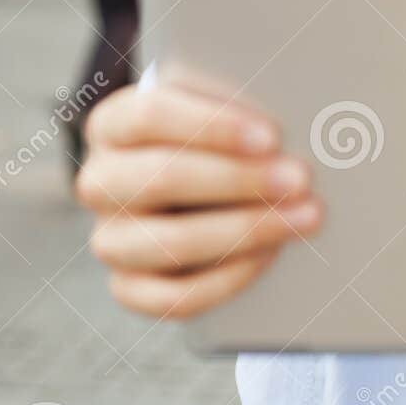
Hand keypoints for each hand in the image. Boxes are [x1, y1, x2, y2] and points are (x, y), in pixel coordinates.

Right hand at [76, 82, 323, 318]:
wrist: (195, 188)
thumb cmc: (214, 136)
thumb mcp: (218, 108)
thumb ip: (240, 106)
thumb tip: (290, 129)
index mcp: (112, 124)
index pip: (150, 116)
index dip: (213, 126)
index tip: (272, 136)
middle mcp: (100, 182)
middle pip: (162, 179)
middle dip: (239, 180)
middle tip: (301, 178)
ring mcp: (111, 240)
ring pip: (171, 243)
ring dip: (246, 231)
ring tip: (305, 216)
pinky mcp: (129, 288)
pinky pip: (176, 298)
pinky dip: (230, 278)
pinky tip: (272, 253)